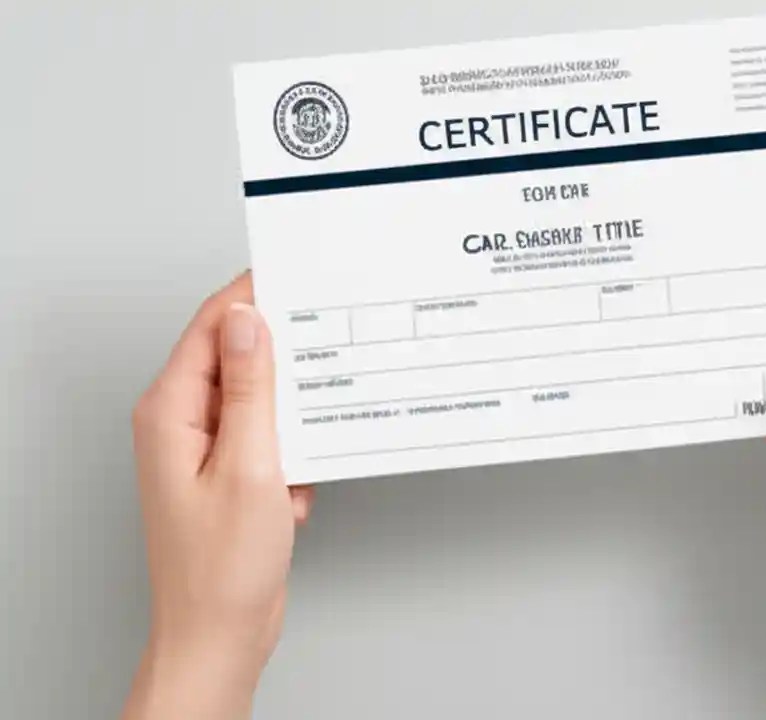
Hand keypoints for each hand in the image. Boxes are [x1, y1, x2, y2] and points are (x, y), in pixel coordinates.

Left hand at [123, 273, 313, 719]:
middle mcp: (181, 423)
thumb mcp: (249, 466)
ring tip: (301, 459)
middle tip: (324, 364)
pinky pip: (271, 438)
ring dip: (292, 422)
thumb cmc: (222, 568)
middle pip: (238, 356)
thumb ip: (250, 387)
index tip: (299, 276)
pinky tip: (294, 494)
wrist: (220, 633)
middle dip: (285, 364)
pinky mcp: (230, 472)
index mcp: (170, 411)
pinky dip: (293, 459)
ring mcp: (205, 449)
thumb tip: (248, 319)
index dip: (255, 295)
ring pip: (261, 401)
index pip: (212, 325)